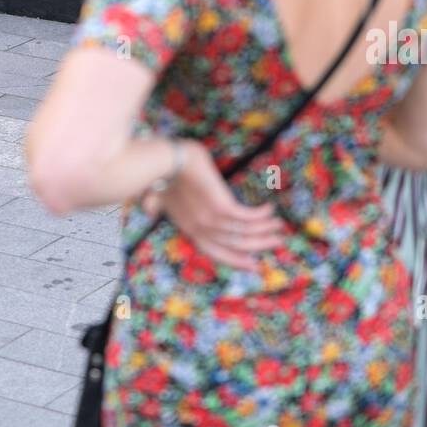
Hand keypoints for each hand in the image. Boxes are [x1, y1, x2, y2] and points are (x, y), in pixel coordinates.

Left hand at [142, 141, 285, 271]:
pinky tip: (270, 209)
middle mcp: (201, 228)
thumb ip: (155, 204)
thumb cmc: (160, 172)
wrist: (164, 161)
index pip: (216, 251)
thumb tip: (147, 208)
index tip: (254, 265)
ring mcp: (211, 219)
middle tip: (277, 244)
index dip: (236, 260)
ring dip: (265, 230)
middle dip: (258, 246)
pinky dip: (261, 215)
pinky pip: (247, 217)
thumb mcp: (159, 194)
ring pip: (244, 233)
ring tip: (279, 227)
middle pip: (235, 245)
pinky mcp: (221, 206)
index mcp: (188, 228)